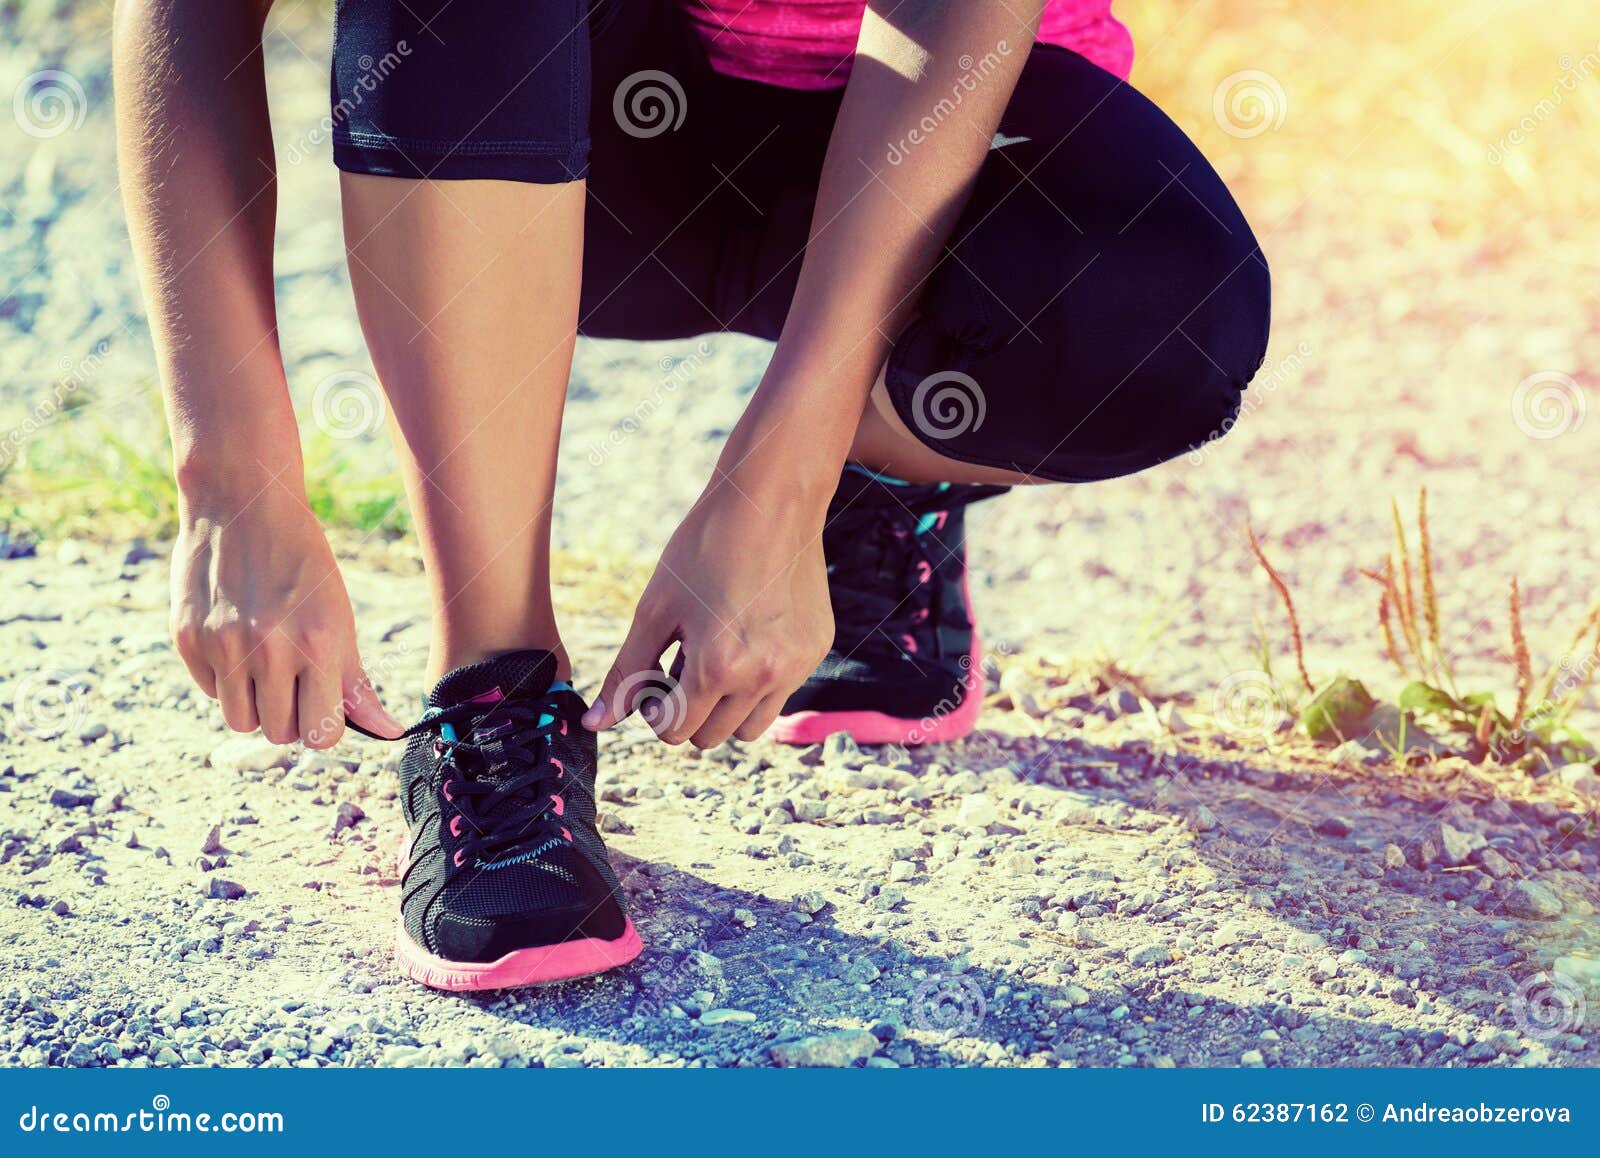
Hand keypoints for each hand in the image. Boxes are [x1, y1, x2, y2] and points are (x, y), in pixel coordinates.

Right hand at [170, 480, 403, 747]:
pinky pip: (210, 690)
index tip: (321, 705)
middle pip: (278, 733)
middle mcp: (268, 650)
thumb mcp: (338, 617)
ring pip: (240, 721)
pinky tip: (235, 640)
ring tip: (264, 663)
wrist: (243, 504)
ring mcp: (223, 646)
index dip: (323, 726)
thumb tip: (389, 732)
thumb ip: (356, 682)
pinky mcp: (187, 639)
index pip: (321, 734)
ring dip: (254, 704)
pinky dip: (225, 678)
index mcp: (317, 644)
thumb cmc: (302, 564)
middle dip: (288, 716)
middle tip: (293, 679)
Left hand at [583, 473, 832, 746]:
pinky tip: (746, 636)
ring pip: (750, 726)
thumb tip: (595, 723)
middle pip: (712, 736)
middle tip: (680, 665)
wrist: (769, 503)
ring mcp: (796, 666)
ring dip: (725, 708)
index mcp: (718, 667)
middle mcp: (763, 676)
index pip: (676, 731)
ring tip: (714, 658)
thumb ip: (627, 672)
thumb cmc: (704, 549)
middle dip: (688, 712)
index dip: (655, 711)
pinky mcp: (816, 651)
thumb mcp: (655, 610)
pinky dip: (758, 682)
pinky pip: (781, 692)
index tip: (654, 680)